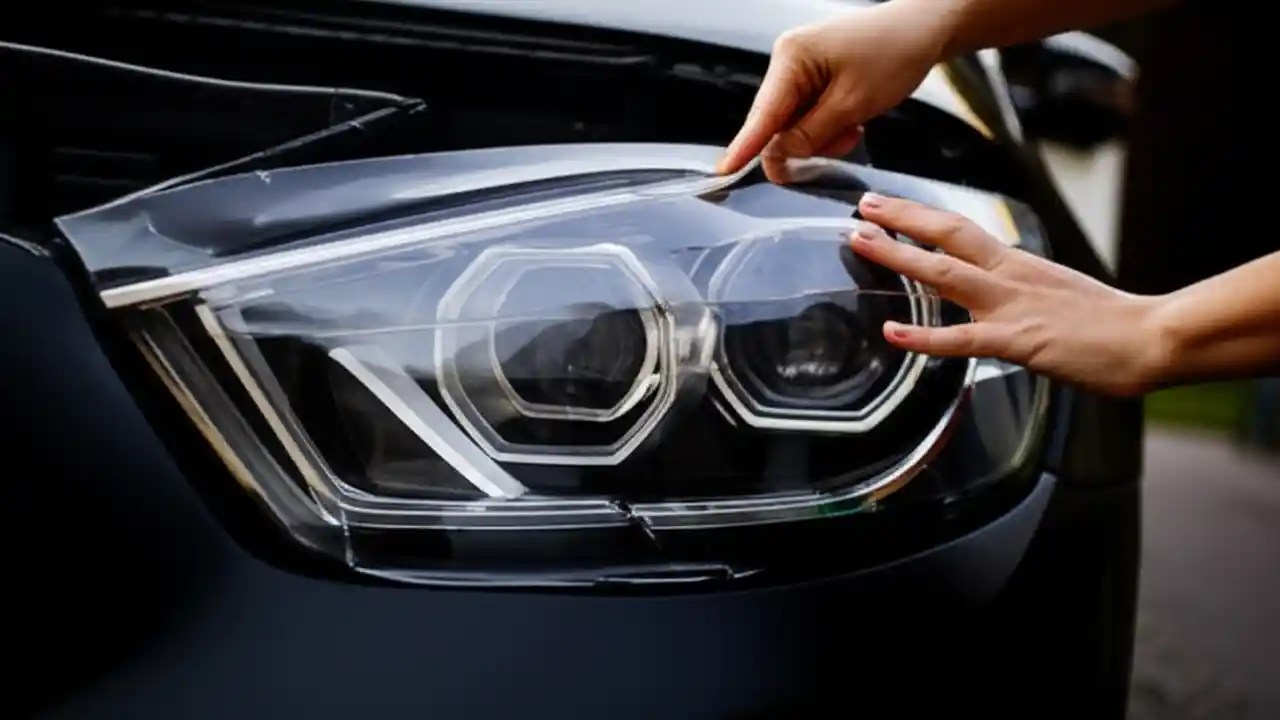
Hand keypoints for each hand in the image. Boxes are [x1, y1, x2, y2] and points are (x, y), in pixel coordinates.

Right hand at [716, 3, 950, 181]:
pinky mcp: (814, 75)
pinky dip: (828, 125)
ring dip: (822, 137)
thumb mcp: (852, 104)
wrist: (925, 28)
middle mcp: (788, 60)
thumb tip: (777, 159)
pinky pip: (808, 114)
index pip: (762, 114)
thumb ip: (810, 136)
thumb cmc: (895, 52)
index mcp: (792, 58)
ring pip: (795, 124)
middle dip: (806, 143)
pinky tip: (852, 119)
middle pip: (777, 123)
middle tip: (844, 140)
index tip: (724, 172)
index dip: (745, 148)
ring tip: (855, 125)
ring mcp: (800, 67)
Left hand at [850, 193, 1167, 396]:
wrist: (1153, 338)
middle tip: (862, 207)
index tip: (887, 205)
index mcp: (1019, 265)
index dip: (921, 216)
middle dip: (901, 219)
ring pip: (944, 273)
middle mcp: (1010, 276)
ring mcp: (1011, 306)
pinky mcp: (1018, 340)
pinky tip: (892, 334)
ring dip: (899, 254)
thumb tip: (997, 296)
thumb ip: (1020, 293)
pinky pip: (962, 338)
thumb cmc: (1112, 324)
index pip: (961, 230)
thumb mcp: (1056, 295)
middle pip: (947, 235)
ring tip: (861, 242)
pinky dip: (924, 337)